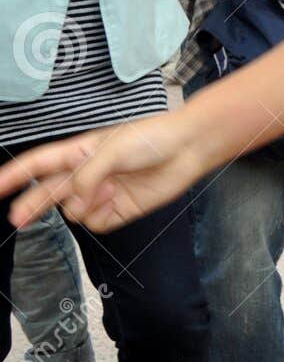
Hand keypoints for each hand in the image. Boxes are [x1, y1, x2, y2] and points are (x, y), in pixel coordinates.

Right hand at [0, 109, 207, 232]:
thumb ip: (86, 176)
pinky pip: (97, 223)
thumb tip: (74, 200)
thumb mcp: (112, 149)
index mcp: (79, 152)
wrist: (188, 149)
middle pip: (47, 193)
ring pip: (74, 211)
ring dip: (86, 204)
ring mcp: (102, 193)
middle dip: (30, 205)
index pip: (37, 164)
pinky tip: (118, 198)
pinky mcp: (119, 209)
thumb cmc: (151, 139)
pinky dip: (103, 214)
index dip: (13, 175)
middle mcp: (86, 174)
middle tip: (16, 219)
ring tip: (112, 187)